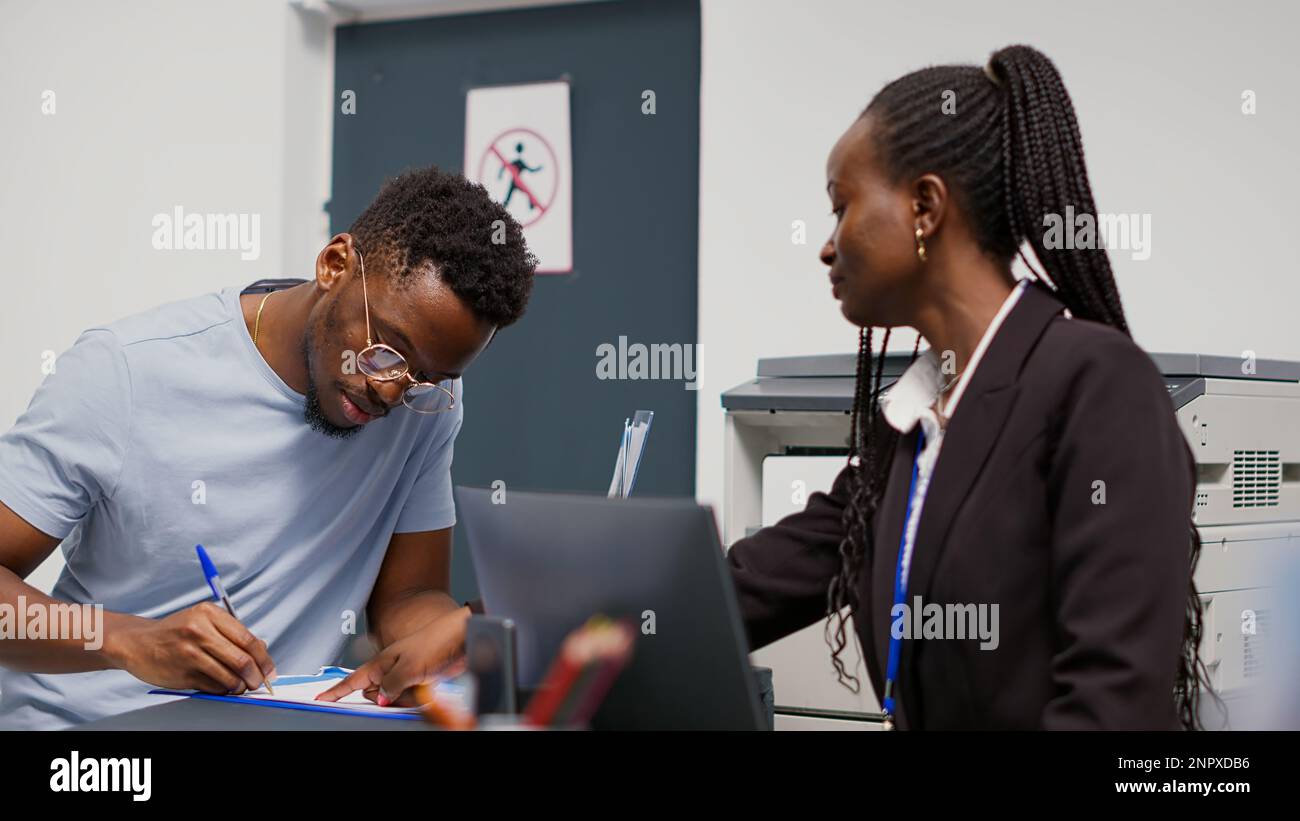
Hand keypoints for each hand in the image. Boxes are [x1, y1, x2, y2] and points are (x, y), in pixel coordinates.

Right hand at [107, 602, 275, 693]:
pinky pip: (213, 686)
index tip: (269, 670)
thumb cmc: (175, 632)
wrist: (137, 642)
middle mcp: (199, 631)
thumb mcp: (203, 621)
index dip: (264, 659)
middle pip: (242, 660)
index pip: (248, 640)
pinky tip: (222, 687)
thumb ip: (231, 633)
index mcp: (209, 613)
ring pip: (229, 676)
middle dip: (256, 676)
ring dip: (240, 686)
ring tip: (240, 687)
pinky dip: (223, 690)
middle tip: (259, 683)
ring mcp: (189, 653)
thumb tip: (262, 651)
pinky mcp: (182, 673)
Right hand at [316, 605, 469, 706]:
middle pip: (375, 695)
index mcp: (382, 662)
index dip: (337, 691)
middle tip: (404, 689)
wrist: (464, 637)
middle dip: (386, 699)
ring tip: (422, 685)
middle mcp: (391, 668)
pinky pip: (411, 697)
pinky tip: (428, 687)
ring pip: (394, 699)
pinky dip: (417, 697)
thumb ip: (391, 685)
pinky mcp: (420, 680)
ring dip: (407, 698)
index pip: (353, 680)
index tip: (321, 699)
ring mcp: (406, 674)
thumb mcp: (409, 667)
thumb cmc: (436, 642)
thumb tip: (381, 698)